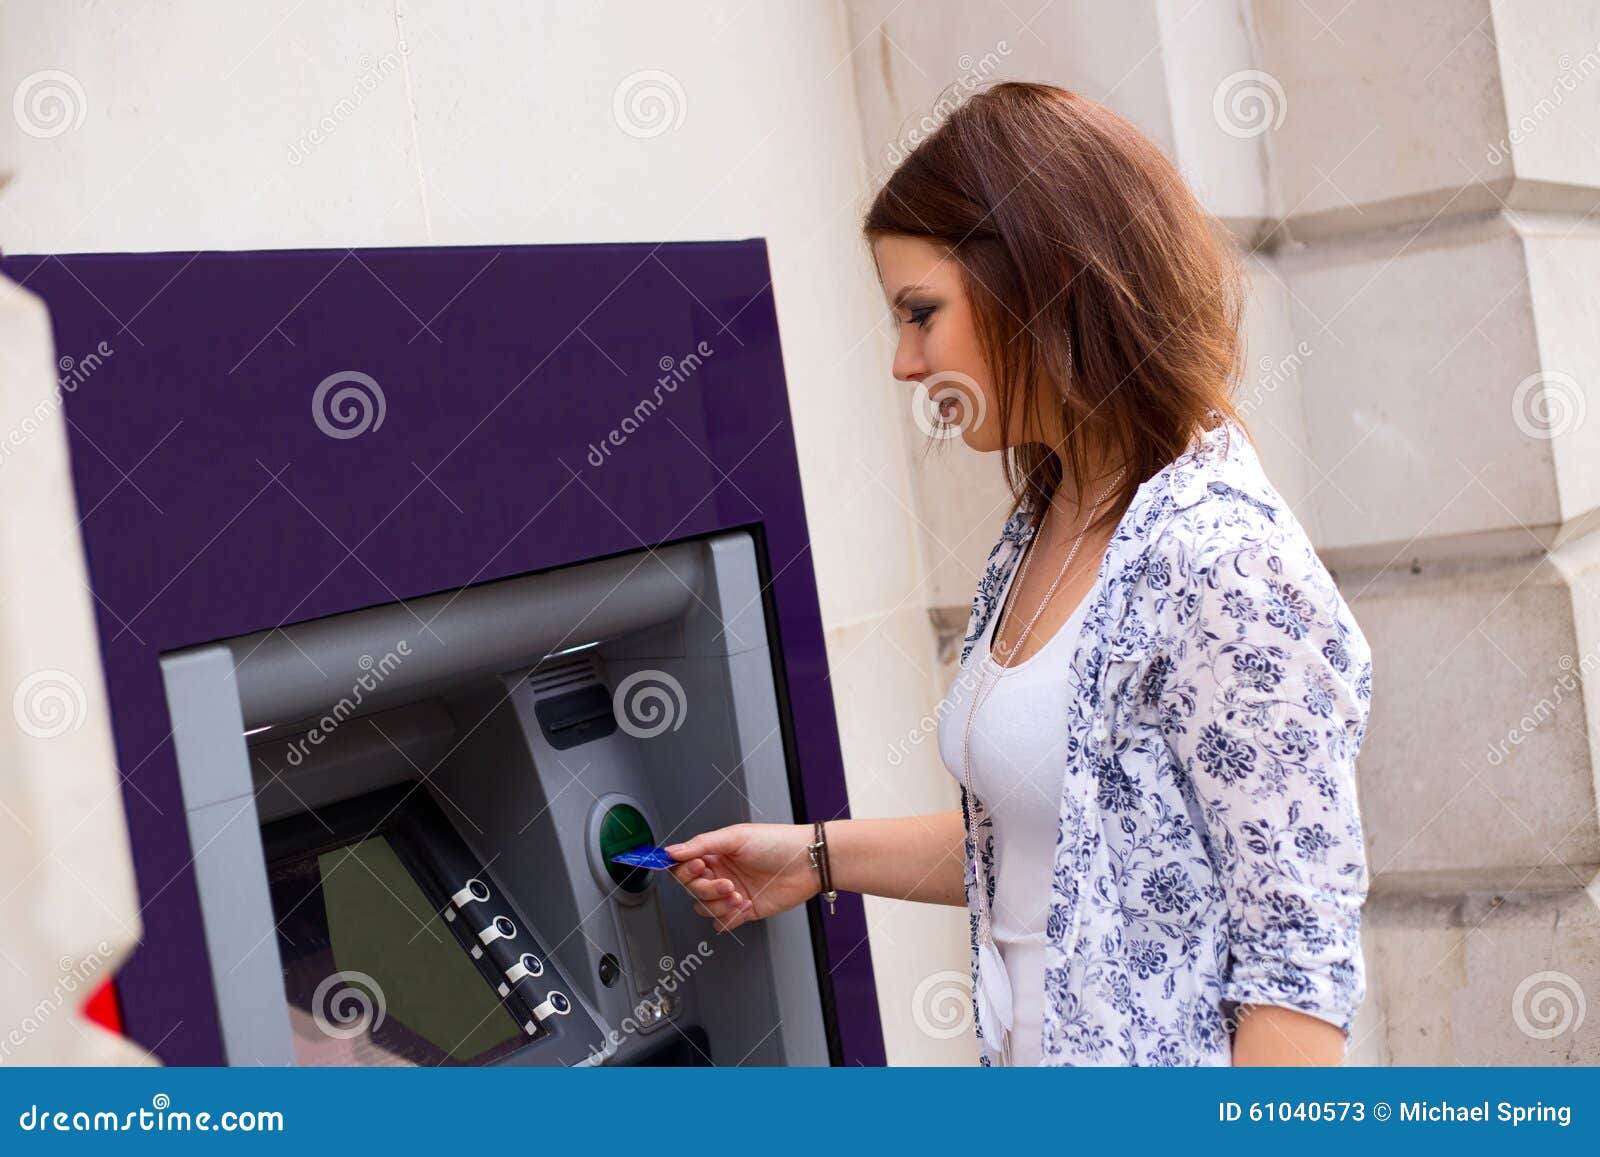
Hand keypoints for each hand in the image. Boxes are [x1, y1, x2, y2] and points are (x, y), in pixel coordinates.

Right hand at [664, 823, 818, 933]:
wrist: (807, 863)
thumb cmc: (777, 842)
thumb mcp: (735, 836)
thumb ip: (701, 844)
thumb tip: (672, 851)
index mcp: (715, 853)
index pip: (683, 866)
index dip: (684, 869)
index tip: (697, 866)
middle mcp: (720, 873)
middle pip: (692, 889)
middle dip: (706, 888)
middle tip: (726, 882)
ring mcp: (731, 893)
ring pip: (705, 908)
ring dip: (718, 904)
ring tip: (739, 894)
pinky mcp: (744, 911)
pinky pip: (723, 923)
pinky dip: (730, 917)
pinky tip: (746, 905)